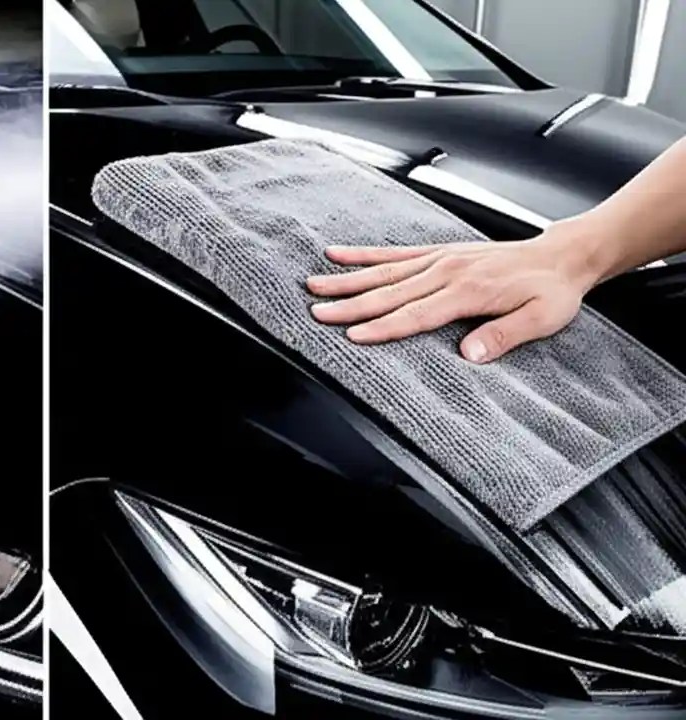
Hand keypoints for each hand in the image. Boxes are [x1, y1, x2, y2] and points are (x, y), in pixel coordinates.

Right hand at [306, 223, 606, 362]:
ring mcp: (439, 259)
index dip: (383, 326)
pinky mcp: (437, 253)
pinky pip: (394, 253)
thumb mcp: (542, 318)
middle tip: (317, 313)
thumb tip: (471, 354)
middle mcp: (447, 271)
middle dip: (351, 305)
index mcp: (468, 290)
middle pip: (390, 293)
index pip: (416, 313)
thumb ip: (505, 335)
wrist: (561, 256)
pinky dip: (364, 255)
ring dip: (347, 281)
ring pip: (384, 272)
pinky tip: (338, 255)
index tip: (353, 335)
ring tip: (314, 286)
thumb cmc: (552, 291)